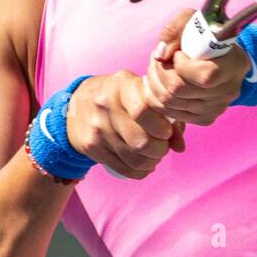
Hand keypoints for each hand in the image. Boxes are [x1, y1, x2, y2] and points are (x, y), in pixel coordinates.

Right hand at [66, 71, 186, 179]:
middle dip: (160, 149)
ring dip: (151, 162)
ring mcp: (96, 127)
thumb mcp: (141, 93)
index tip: (167, 132)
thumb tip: (180, 146)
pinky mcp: (91, 146)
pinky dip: (140, 171)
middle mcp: (105, 104)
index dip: (161, 128)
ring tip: (154, 155)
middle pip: (140, 141)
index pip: (143, 111)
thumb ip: (166, 114)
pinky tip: (144, 165)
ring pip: (133, 158)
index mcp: (121, 84)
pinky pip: (122, 168)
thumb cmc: (120, 97)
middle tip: (163, 146)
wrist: (77, 105)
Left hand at [143, 8, 250, 125]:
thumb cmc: (206, 35)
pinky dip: (157, 98)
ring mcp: (217, 108)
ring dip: (154, 84)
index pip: (203, 76)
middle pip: (179, 90)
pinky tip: (159, 84)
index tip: (178, 53)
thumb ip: (175, 30)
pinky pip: (170, 113)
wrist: (222, 57)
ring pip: (170, 103)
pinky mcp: (205, 118)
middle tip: (157, 60)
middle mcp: (227, 91)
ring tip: (156, 69)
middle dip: (159, 72)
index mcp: (233, 65)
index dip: (181, 64)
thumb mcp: (193, 21)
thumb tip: (160, 55)